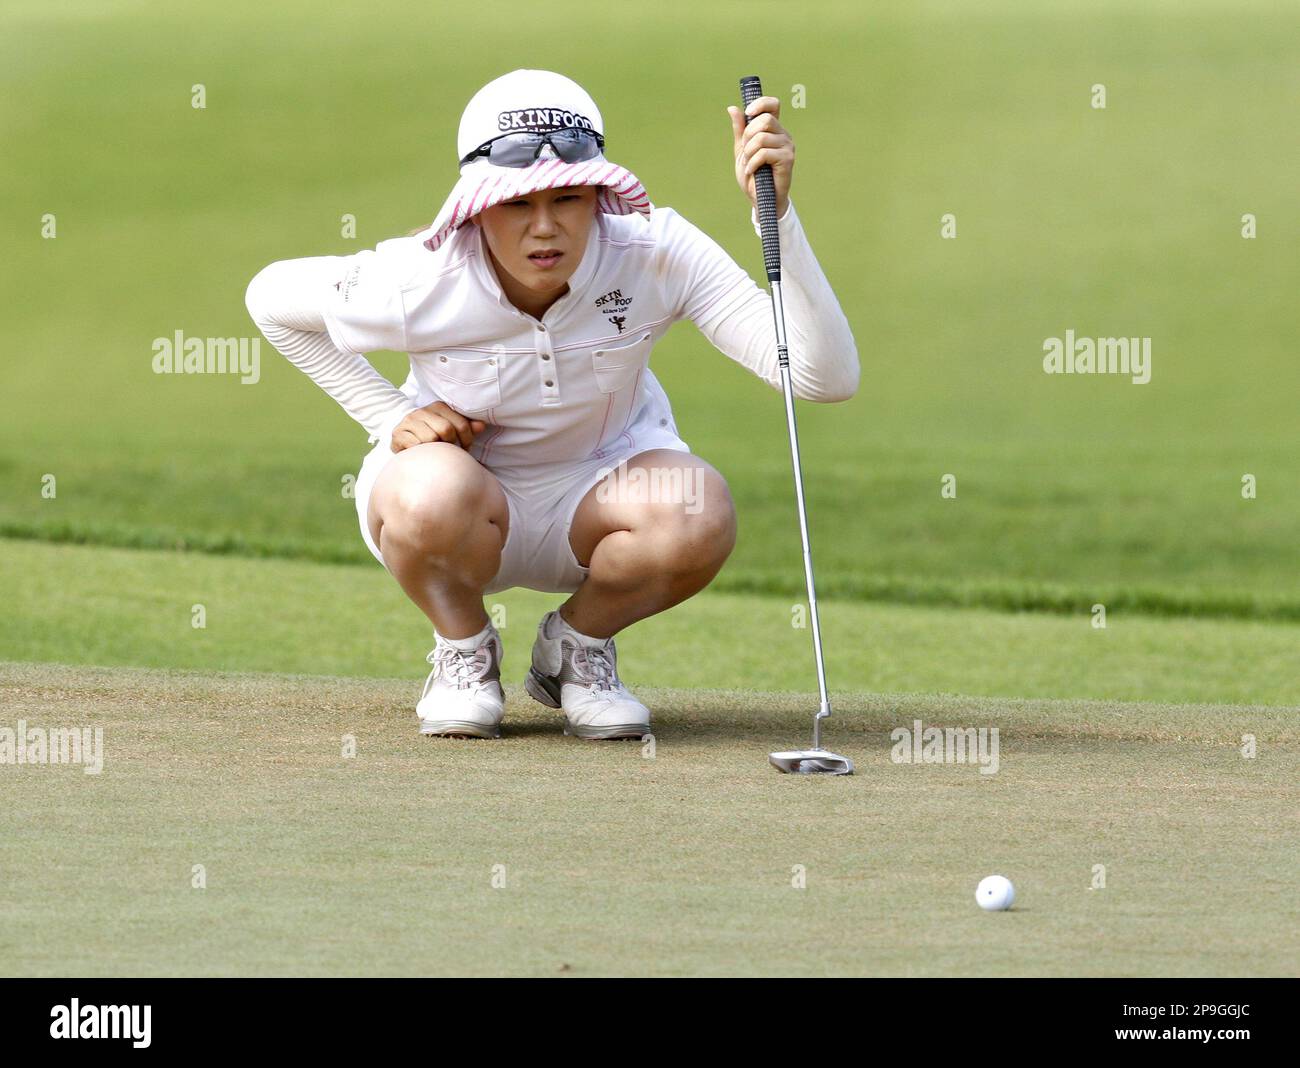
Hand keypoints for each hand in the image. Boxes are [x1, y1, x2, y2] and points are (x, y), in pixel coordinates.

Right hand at [390, 400, 486, 452]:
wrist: (403, 436)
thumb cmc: (433, 434)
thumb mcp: (450, 428)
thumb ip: (466, 427)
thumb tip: (482, 426)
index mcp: (438, 407)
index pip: (461, 424)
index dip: (467, 440)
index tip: (465, 448)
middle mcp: (423, 411)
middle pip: (446, 429)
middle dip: (451, 444)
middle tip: (450, 451)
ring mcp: (409, 422)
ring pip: (430, 438)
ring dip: (435, 449)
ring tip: (436, 452)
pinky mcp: (398, 434)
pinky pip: (415, 445)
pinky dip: (421, 452)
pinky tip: (422, 454)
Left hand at [726, 95, 793, 217]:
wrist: (759, 198)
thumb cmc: (752, 174)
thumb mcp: (742, 149)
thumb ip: (739, 130)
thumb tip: (732, 108)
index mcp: (773, 129)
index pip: (772, 105)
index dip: (760, 104)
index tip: (748, 113)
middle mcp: (783, 134)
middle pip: (765, 120)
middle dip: (748, 136)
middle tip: (746, 151)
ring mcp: (787, 146)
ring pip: (762, 138)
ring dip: (749, 153)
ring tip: (749, 164)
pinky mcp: (788, 159)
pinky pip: (764, 153)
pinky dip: (753, 163)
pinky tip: (752, 171)